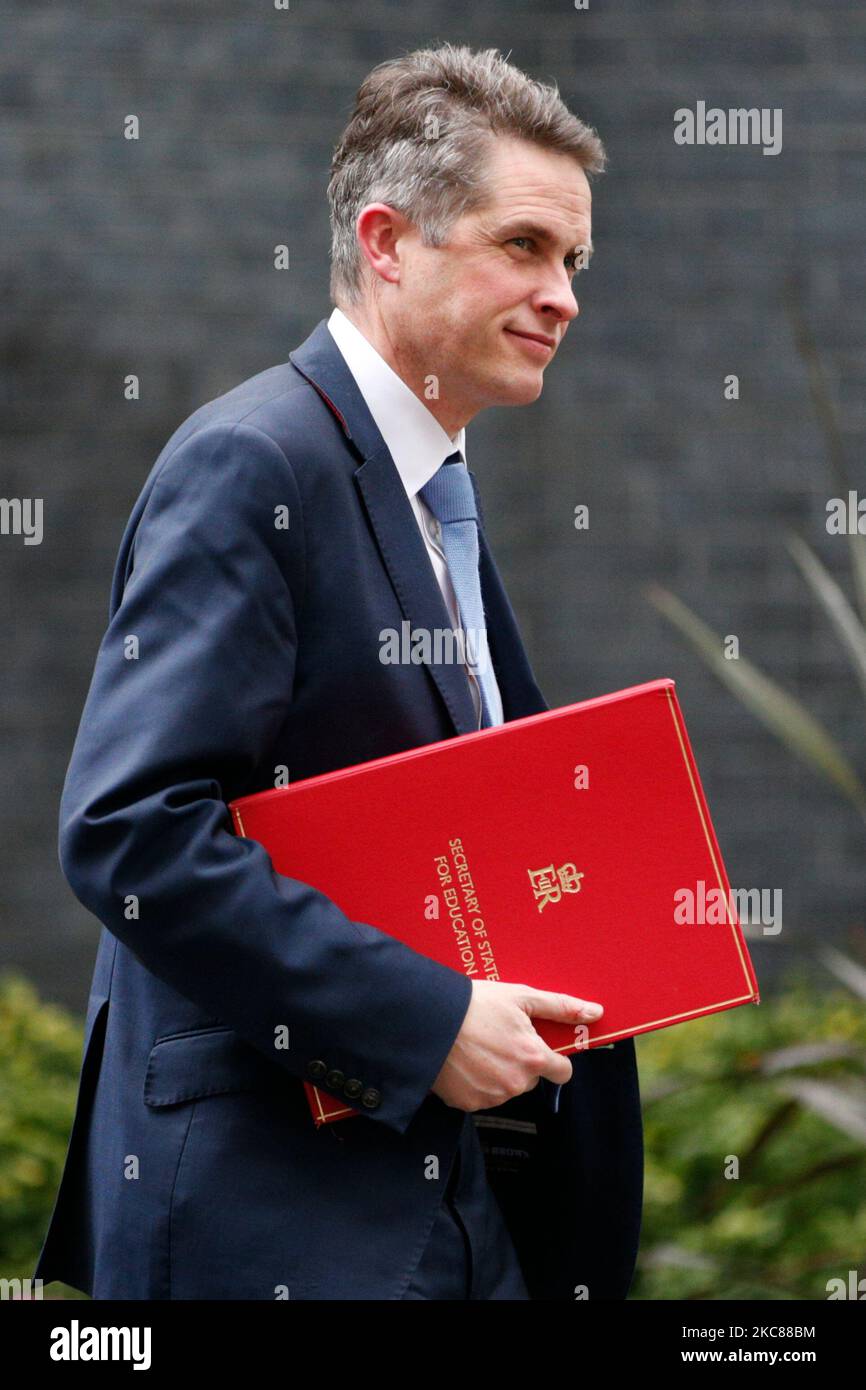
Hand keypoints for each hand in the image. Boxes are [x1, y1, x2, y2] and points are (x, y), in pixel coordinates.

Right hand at [430, 978, 602, 1111]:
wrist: (427, 1020)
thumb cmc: (475, 1004)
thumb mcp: (521, 996)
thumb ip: (560, 1006)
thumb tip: (595, 1012)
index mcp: (533, 1058)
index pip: (562, 1072)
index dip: (554, 1059)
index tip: (539, 1047)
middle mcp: (516, 1083)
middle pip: (531, 1078)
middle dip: (521, 1061)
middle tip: (499, 1037)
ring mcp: (491, 1097)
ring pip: (506, 1087)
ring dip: (498, 1072)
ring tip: (477, 1046)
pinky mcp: (467, 1104)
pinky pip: (482, 1096)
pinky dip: (476, 1082)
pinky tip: (464, 1061)